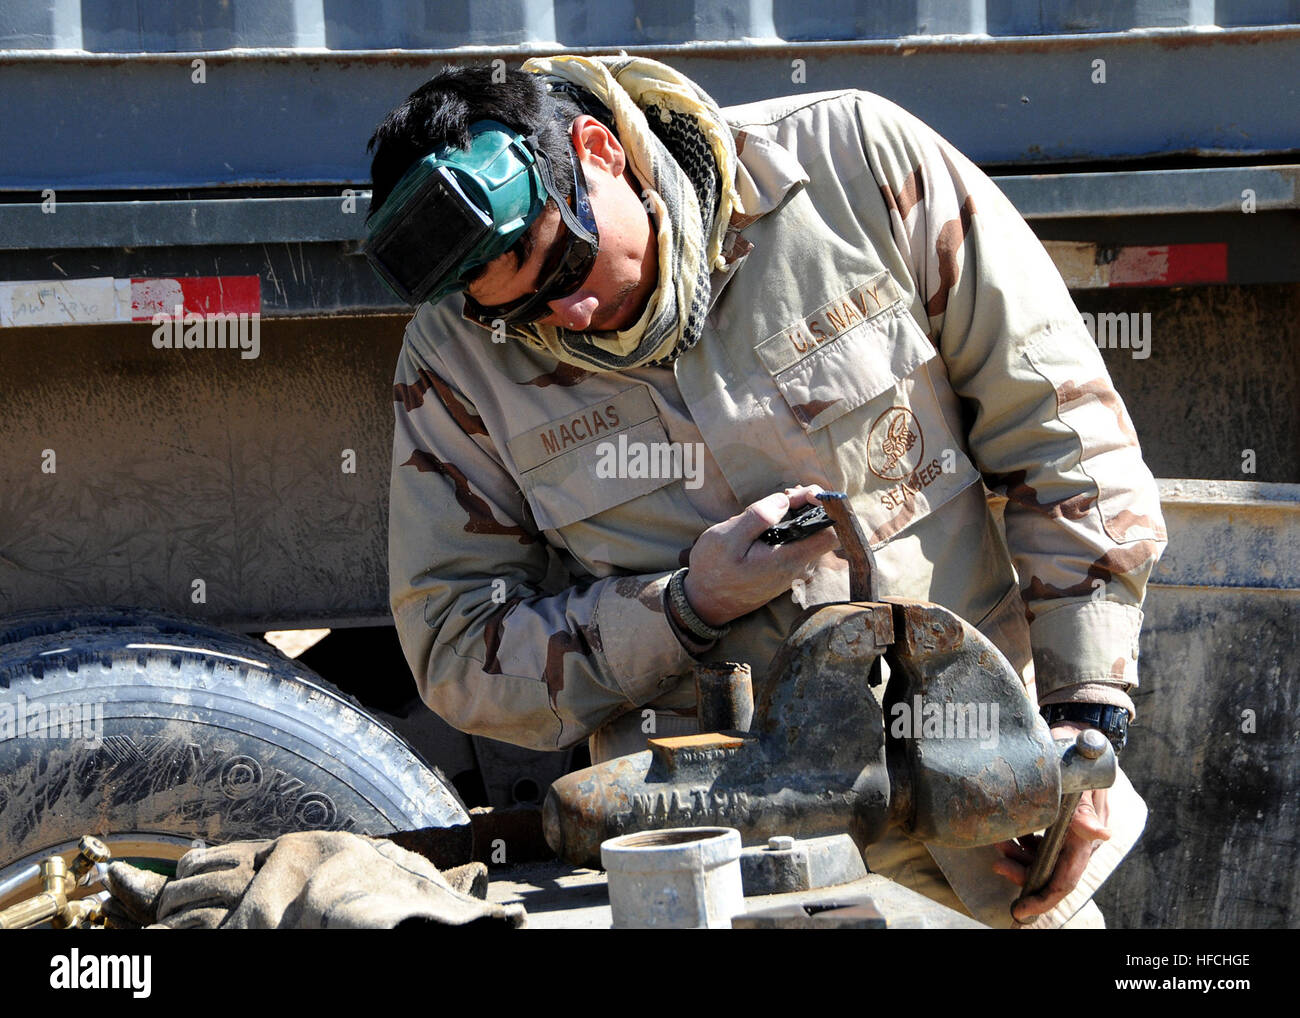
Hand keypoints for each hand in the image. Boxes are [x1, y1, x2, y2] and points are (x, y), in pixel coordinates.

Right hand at [683, 485, 840, 626]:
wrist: (705, 603)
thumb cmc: (713, 570)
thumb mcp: (726, 538)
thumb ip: (758, 517)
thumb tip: (785, 500)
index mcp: (788, 560)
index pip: (832, 534)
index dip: (824, 509)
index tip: (802, 495)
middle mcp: (798, 568)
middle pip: (822, 531)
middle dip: (808, 507)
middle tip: (785, 495)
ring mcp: (794, 572)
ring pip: (810, 537)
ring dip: (798, 516)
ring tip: (776, 506)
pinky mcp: (786, 572)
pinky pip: (799, 545)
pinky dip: (791, 529)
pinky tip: (771, 523)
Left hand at [993, 721, 1112, 922]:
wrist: (1078, 734)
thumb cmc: (1078, 753)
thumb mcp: (1080, 778)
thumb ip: (1087, 808)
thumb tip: (1099, 835)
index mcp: (1086, 836)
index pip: (1066, 878)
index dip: (1043, 898)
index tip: (1019, 912)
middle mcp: (1078, 840)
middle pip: (1050, 873)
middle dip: (1023, 877)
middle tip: (997, 865)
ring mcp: (1067, 832)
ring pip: (1041, 859)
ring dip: (1018, 859)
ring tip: (997, 846)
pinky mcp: (1055, 822)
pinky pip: (1037, 844)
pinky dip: (1020, 844)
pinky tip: (1005, 835)